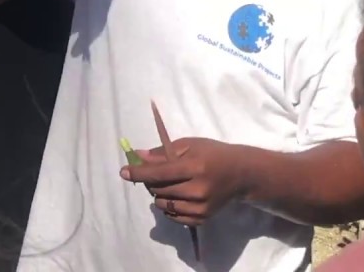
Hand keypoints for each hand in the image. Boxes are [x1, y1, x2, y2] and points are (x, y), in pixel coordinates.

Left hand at [120, 138, 248, 226]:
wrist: (240, 174)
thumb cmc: (213, 153)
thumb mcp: (190, 144)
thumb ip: (162, 152)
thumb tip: (138, 157)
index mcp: (195, 167)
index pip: (159, 173)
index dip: (139, 173)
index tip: (124, 172)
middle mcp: (198, 190)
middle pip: (159, 190)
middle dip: (150, 182)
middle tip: (154, 174)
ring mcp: (201, 207)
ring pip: (164, 205)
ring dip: (159, 195)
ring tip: (169, 185)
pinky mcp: (203, 218)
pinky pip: (174, 217)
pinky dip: (169, 207)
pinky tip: (176, 196)